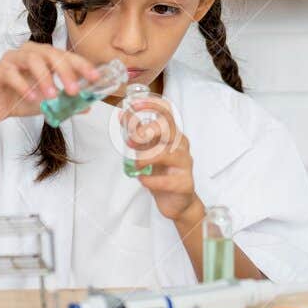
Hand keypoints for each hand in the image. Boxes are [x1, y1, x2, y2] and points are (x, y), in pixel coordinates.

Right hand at [0, 43, 103, 124]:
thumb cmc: (22, 98)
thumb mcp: (49, 102)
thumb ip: (66, 102)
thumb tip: (87, 106)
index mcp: (44, 56)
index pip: (66, 55)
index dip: (82, 65)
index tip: (94, 77)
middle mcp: (29, 53)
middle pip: (50, 54)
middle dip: (65, 71)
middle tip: (74, 90)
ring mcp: (12, 59)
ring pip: (31, 59)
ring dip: (45, 78)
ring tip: (52, 96)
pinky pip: (11, 73)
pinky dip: (23, 86)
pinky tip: (32, 98)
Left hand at [125, 95, 199, 223]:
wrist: (177, 202)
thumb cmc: (163, 174)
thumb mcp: (149, 152)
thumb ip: (138, 135)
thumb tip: (123, 116)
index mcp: (173, 135)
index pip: (167, 112)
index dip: (151, 105)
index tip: (134, 106)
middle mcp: (181, 146)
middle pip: (169, 129)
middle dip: (148, 131)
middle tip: (132, 141)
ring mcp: (185, 165)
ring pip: (168, 154)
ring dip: (147, 158)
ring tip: (136, 165)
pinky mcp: (184, 184)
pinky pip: (167, 180)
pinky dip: (151, 180)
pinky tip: (142, 179)